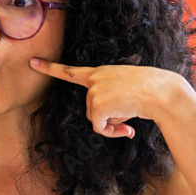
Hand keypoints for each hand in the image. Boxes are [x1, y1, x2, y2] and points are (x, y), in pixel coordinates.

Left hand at [29, 57, 180, 138]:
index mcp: (101, 72)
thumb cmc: (152, 92)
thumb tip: (115, 127)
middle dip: (107, 116)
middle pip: (90, 108)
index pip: (71, 71)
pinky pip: (99, 127)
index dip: (50, 68)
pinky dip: (111, 131)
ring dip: (112, 122)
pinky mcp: (97, 105)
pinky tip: (127, 125)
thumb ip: (112, 102)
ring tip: (131, 112)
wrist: (162, 92)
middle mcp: (95, 79)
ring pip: (95, 119)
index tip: (33, 63)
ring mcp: (95, 91)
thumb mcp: (127, 90)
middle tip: (129, 111)